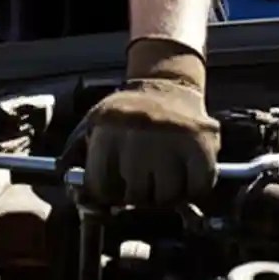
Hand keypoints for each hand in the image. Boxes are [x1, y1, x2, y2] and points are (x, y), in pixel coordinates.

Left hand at [64, 38, 220, 206]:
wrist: (167, 83)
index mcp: (108, 127)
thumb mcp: (93, 124)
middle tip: (141, 180)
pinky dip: (192, 190)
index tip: (115, 189)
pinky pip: (198, 187)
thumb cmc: (126, 112)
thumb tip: (76, 195)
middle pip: (135, 195)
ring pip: (166, 196)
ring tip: (161, 177)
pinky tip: (183, 177)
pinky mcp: (202, 142)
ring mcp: (173, 137)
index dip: (108, 194)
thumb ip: (76, 154)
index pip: (102, 187)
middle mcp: (139, 131)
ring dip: (164, 195)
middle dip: (136, 194)